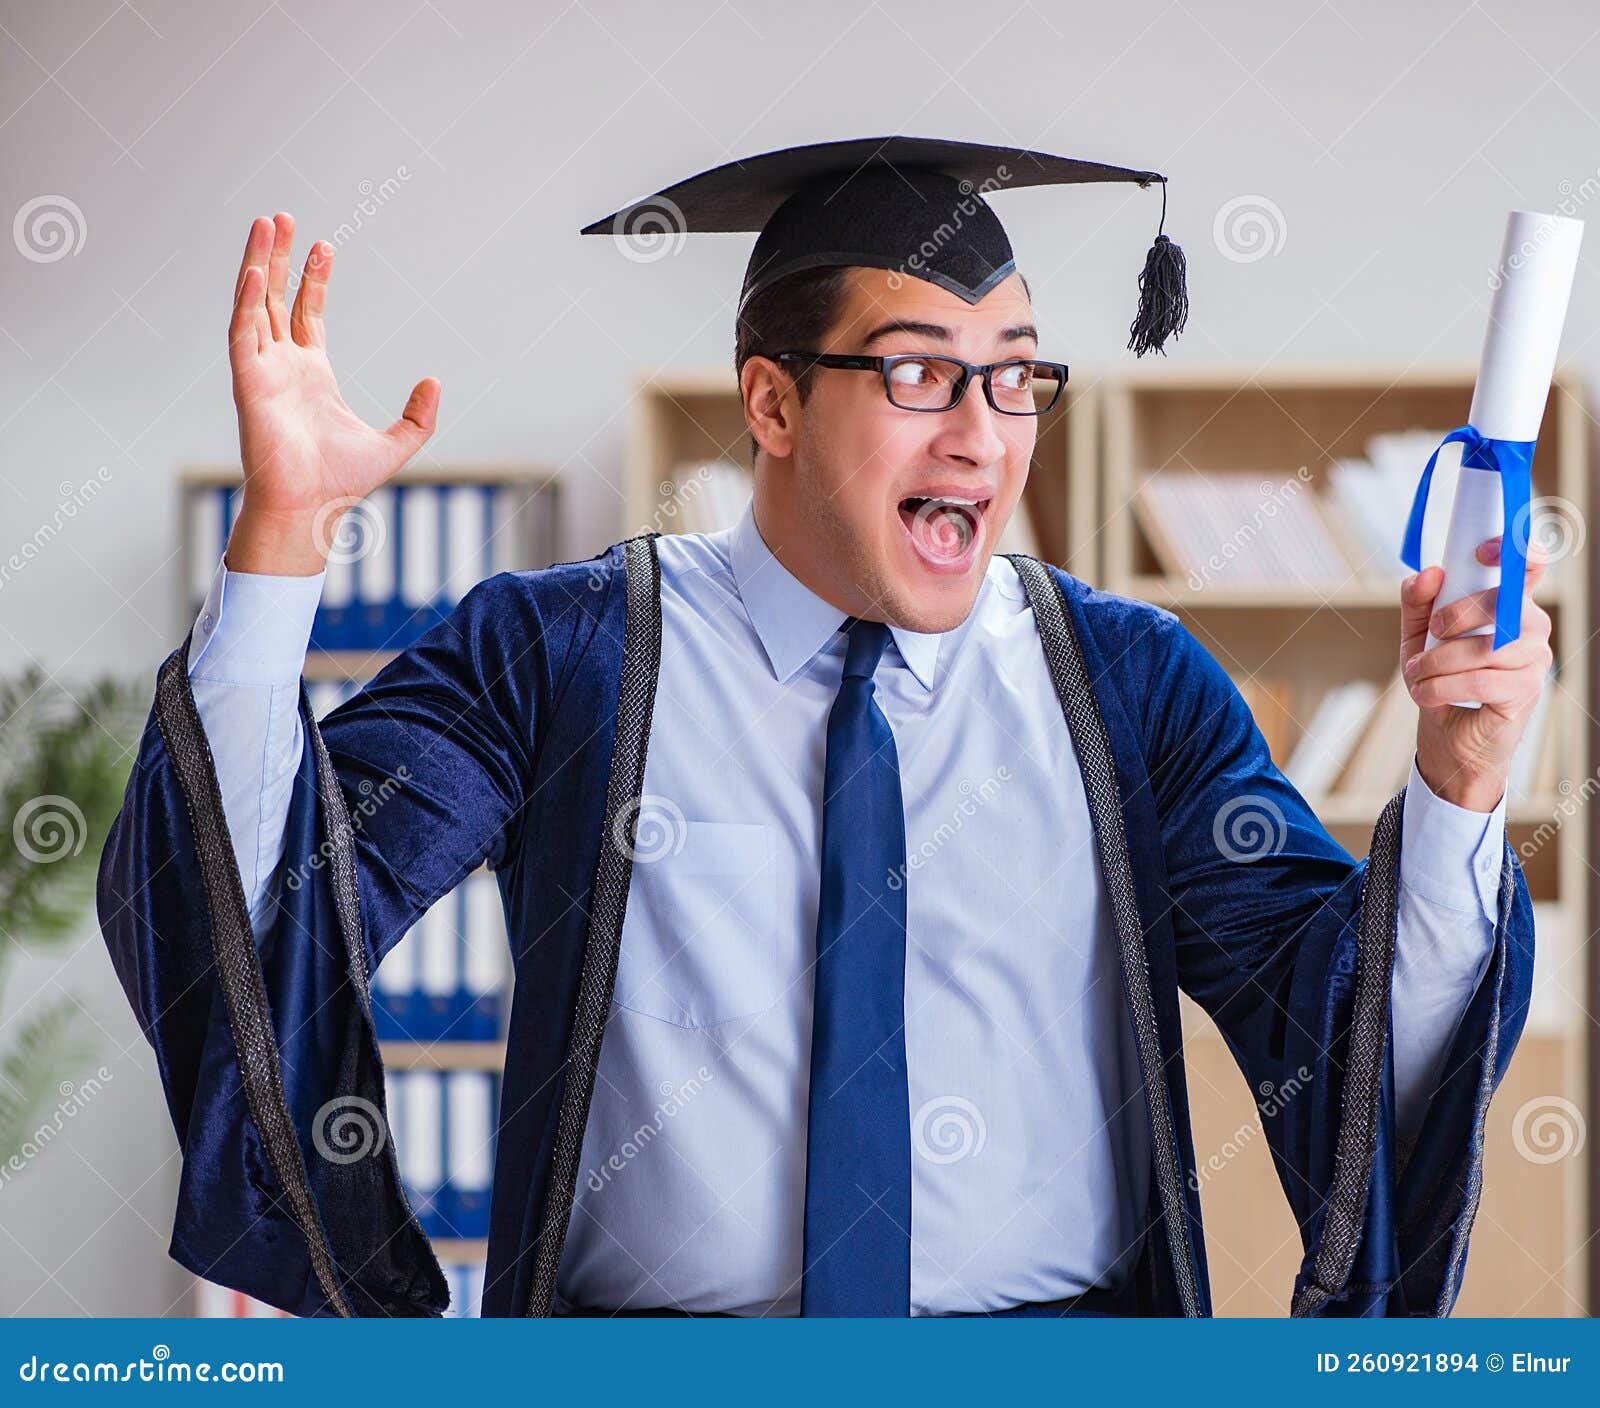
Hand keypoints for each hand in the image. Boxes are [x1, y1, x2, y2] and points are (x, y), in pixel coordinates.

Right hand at [226, 212, 439, 573]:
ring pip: (253, 305)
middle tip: (280, 218)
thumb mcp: (395, 444)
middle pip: (275, 298)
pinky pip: (242, 334)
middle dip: (277, 258)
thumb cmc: (342, 482)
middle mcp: (282, 366)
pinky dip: (245, 303)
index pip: (306, 314)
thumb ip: (418, 415)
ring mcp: (262, 371)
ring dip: (255, 264)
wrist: (313, 507)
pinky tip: (252, 272)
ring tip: (263, 224)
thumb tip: (436, 381)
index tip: (324, 246)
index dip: (313, 279)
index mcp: (311, 374)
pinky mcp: (248, 383)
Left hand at [1401, 536, 1551, 810]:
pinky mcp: (1525, 692)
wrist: (1445, 733)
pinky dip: (1444, 686)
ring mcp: (1534, 659)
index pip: (1530, 565)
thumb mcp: (1417, 633)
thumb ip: (1417, 600)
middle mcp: (1529, 626)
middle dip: (1458, 614)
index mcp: (1507, 602)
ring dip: (1442, 660)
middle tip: (1430, 632)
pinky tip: (1426, 694)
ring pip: (1491, 647)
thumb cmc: (1439, 675)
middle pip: (1506, 603)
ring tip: (1417, 673)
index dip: (1516, 550)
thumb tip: (1428, 573)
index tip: (1483, 552)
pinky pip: (1484, 682)